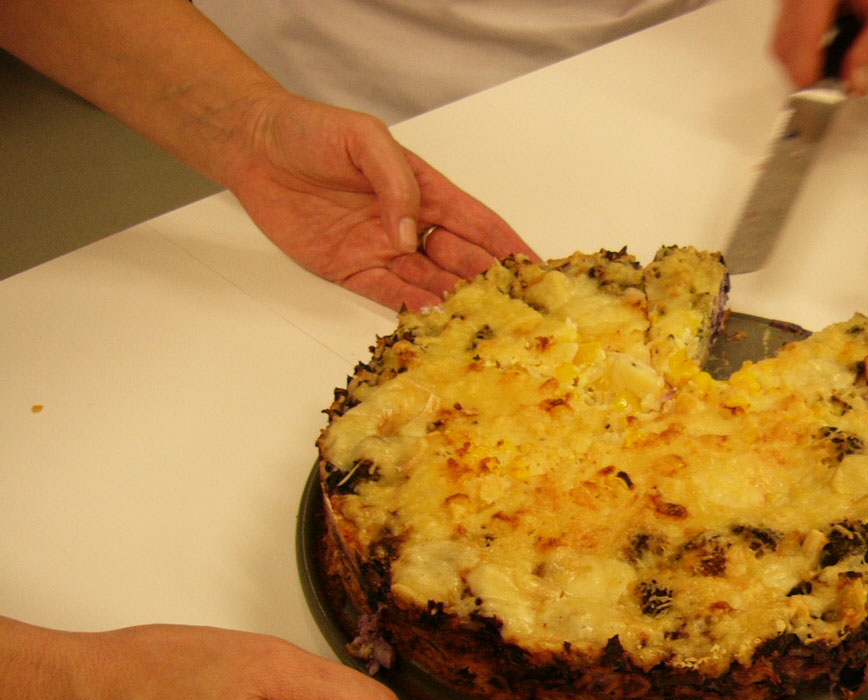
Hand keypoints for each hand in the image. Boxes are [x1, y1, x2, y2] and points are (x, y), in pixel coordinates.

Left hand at [225, 92, 537, 310]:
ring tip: (484, 324)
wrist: (254, 145)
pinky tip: (435, 320)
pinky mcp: (351, 269)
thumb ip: (395, 185)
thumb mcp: (365, 140)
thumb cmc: (312, 131)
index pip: (478, 223)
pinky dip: (412, 308)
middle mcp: (411, 223)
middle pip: (462, 259)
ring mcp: (383, 249)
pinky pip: (389, 293)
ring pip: (430, 281)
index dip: (508, 246)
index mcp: (426, 189)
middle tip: (519, 309)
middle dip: (491, 283)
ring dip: (456, 302)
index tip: (536, 269)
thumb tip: (410, 236)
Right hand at [772, 0, 867, 93]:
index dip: (808, 80)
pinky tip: (829, 50)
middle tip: (830, 92)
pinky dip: (805, 47)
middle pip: (783, 45)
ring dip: (803, 62)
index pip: (800, 45)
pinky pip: (789, 26)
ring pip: (782, 38)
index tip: (822, 102)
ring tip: (833, 71)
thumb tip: (857, 83)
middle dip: (803, 74)